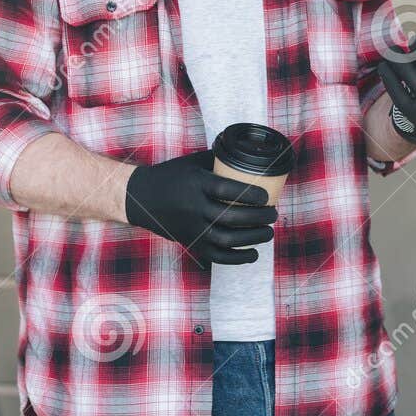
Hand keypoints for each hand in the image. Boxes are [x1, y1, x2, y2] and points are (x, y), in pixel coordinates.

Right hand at [124, 149, 278, 266]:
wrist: (141, 198)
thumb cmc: (172, 176)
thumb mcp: (193, 163)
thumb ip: (220, 160)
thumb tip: (250, 157)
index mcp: (195, 184)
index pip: (226, 189)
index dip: (249, 193)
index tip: (266, 195)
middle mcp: (193, 208)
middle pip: (231, 216)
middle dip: (258, 217)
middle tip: (273, 213)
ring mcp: (192, 228)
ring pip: (227, 239)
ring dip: (253, 237)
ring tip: (268, 232)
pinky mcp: (191, 243)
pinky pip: (217, 256)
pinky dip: (238, 258)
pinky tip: (253, 253)